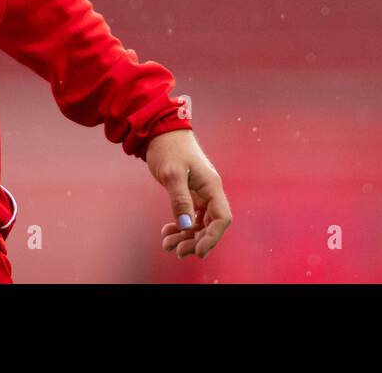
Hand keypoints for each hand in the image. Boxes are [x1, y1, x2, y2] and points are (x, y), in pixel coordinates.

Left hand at [146, 129, 231, 259]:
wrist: (160, 130)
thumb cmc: (168, 148)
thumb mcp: (172, 174)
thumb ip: (180, 200)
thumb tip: (187, 225)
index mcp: (211, 185)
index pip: (222, 218)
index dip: (212, 237)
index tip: (197, 251)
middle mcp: (209, 191)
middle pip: (211, 224)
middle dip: (195, 240)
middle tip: (176, 251)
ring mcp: (200, 192)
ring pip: (199, 222)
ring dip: (186, 236)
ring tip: (167, 244)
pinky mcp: (190, 192)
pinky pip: (190, 215)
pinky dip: (180, 226)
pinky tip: (167, 231)